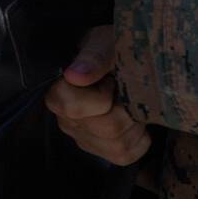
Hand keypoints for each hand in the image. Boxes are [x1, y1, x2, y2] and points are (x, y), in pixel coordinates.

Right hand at [45, 25, 151, 165]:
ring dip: (135, 123)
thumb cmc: (109, 48)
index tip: (109, 80)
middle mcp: (64, 119)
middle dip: (127, 108)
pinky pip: (126, 155)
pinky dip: (140, 138)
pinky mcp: (101, 151)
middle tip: (126, 90)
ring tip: (130, 103)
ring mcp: (82, 138)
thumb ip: (93, 57)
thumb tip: (74, 76)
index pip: (73, 108)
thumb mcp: (104, 42)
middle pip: (106, 128)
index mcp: (57, 92)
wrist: (120, 58)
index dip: (101, 96)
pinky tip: (134, 120)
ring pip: (118, 145)